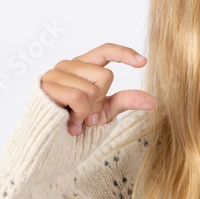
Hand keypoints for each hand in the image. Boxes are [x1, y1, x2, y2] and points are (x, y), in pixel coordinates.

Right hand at [39, 43, 156, 135]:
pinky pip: (78, 97)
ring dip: (88, 112)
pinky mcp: (46, 86)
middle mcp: (68, 65)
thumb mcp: (104, 113)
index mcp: (82, 67)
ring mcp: (55, 74)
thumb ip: (125, 101)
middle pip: (105, 76)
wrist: (50, 147)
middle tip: (86, 116)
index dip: (124, 53)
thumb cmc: (74, 127)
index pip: (105, 51)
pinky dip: (79, 115)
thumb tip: (153, 101)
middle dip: (101, 102)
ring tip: (75, 121)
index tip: (144, 62)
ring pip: (92, 88)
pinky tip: (70, 124)